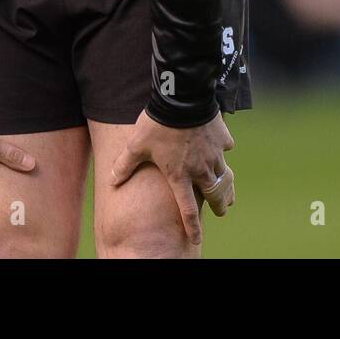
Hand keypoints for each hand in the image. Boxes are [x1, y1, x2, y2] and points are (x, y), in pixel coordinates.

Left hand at [109, 109, 235, 245]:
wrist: (182, 99)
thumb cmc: (156, 124)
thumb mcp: (136, 145)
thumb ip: (125, 165)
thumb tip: (111, 181)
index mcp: (179, 176)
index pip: (187, 210)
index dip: (192, 227)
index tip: (196, 239)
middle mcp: (200, 170)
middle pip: (215, 196)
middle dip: (219, 206)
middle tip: (221, 211)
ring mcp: (215, 155)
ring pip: (224, 175)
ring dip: (226, 184)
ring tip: (227, 189)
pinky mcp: (223, 139)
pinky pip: (225, 149)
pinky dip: (222, 151)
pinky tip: (219, 148)